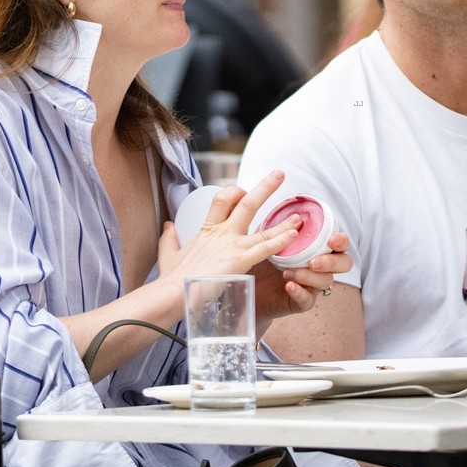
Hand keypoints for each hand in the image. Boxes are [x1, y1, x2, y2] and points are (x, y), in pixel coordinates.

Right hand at [156, 171, 300, 282]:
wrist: (172, 293)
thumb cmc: (171, 278)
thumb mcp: (168, 254)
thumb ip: (170, 238)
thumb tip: (168, 226)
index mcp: (207, 230)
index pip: (222, 200)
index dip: (234, 191)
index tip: (244, 190)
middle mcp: (222, 233)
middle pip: (245, 202)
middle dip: (265, 187)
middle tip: (280, 174)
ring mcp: (232, 245)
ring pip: (262, 227)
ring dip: (283, 221)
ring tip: (299, 214)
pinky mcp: (239, 260)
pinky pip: (265, 248)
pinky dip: (281, 240)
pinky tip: (294, 235)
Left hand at [252, 232, 352, 325]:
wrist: (248, 285)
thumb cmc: (263, 257)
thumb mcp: (268, 239)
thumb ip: (281, 228)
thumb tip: (295, 216)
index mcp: (317, 247)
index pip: (340, 243)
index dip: (341, 241)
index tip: (331, 240)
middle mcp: (321, 266)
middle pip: (344, 264)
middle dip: (332, 262)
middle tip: (313, 262)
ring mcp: (313, 284)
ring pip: (326, 281)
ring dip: (309, 276)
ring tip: (287, 273)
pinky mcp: (302, 301)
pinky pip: (308, 300)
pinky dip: (300, 292)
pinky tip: (289, 285)